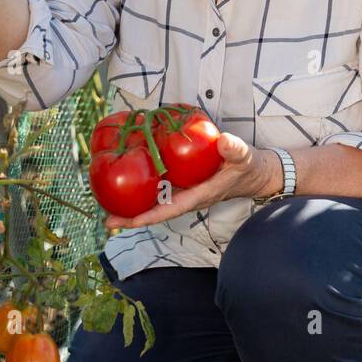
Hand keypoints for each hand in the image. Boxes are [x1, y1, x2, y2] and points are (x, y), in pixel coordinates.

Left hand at [102, 133, 280, 230]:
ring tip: (107, 206)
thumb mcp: (244, 156)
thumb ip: (235, 149)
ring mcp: (185, 191)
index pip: (172, 209)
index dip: (151, 216)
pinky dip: (143, 188)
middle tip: (106, 220)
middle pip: (157, 211)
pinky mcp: (183, 183)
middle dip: (133, 217)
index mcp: (200, 195)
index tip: (131, 221)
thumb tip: (223, 140)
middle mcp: (188, 197)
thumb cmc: (248, 166)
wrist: (255, 172)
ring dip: (133, 206)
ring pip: (155, 201)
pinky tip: (126, 180)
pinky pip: (160, 189)